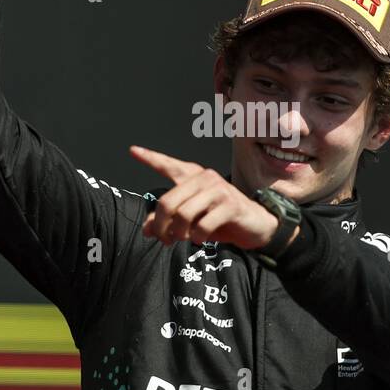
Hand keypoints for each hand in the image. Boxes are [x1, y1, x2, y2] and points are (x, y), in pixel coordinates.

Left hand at [131, 145, 283, 250]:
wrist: (256, 226)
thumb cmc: (220, 220)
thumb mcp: (191, 221)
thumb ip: (169, 222)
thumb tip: (147, 230)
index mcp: (193, 177)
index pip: (168, 165)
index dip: (150, 158)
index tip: (133, 150)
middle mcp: (204, 178)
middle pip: (168, 202)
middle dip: (161, 225)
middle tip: (163, 239)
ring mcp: (218, 190)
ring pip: (183, 215)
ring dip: (179, 233)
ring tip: (183, 239)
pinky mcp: (230, 205)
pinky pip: (202, 225)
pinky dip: (197, 237)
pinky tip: (201, 239)